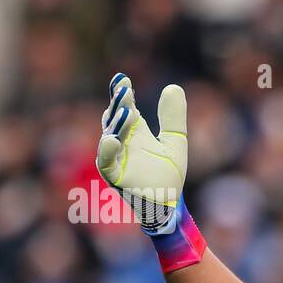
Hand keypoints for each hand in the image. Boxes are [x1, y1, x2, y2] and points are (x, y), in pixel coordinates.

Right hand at [95, 72, 187, 234]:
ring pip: (110, 136)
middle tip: (123, 88)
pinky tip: (111, 139)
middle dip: (118, 104)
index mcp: (135, 132)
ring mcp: (116, 158)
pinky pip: (106, 162)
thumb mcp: (175, 142)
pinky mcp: (114, 175)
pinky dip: (107, 151)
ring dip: (116, 123)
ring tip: (125, 110)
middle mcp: (122, 142)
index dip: (122, 93)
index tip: (122, 78)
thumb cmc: (167, 174)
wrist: (168, 205)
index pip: (125, 107)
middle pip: (116, 118)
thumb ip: (173, 117)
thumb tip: (173, 87)